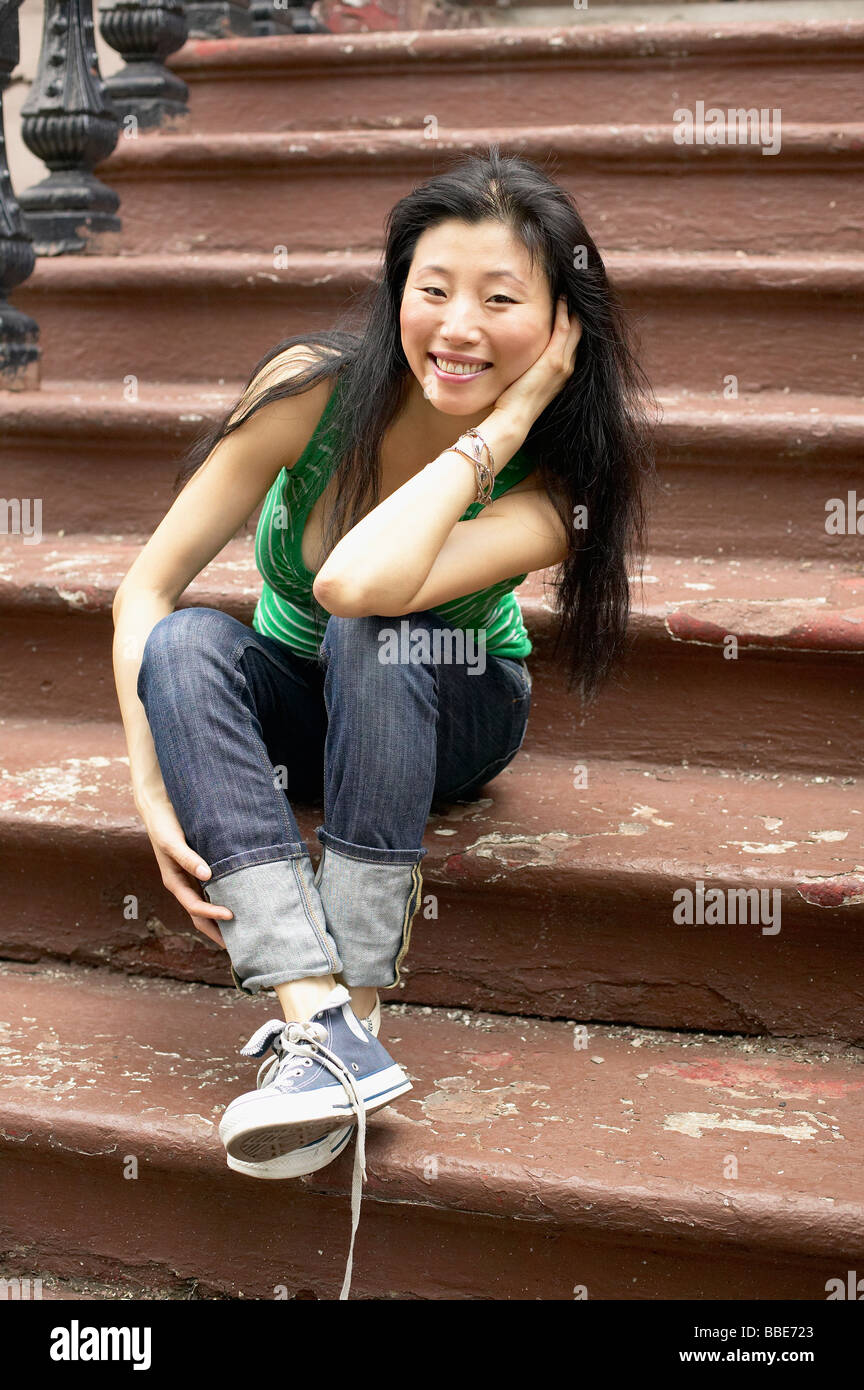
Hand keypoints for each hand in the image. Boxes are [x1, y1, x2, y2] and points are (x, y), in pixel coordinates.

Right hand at [135, 783, 232, 947]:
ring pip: (207, 904)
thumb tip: (207, 875)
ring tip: (241, 930)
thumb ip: (188, 858)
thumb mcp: (173, 842)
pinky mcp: (199, 868)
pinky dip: (223, 899)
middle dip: (217, 931)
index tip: (232, 916)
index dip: (213, 915)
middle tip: (239, 944)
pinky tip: (239, 901)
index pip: (195, 908)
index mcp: (174, 883)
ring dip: (220, 919)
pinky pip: (212, 889)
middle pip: (201, 915)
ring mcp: (190, 878)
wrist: (159, 808)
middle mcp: (183, 884)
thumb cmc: (164, 825)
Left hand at [492, 297, 581, 425]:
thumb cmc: (515, 403)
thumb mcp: (528, 380)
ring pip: (574, 329)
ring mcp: (563, 364)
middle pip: (578, 333)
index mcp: (562, 373)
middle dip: (577, 313)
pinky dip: (564, 314)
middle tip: (575, 293)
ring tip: (569, 291)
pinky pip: (563, 330)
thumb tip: (521, 356)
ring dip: (572, 309)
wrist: (515, 419)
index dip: (573, 323)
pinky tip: (562, 300)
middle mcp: (567, 368)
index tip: (570, 307)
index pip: (572, 342)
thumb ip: (531, 366)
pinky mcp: (553, 361)